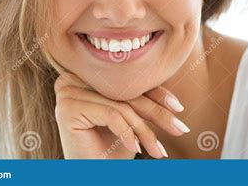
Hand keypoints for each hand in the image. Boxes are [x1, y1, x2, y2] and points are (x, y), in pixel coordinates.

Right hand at [54, 72, 188, 158]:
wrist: (91, 175)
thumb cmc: (109, 147)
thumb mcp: (132, 115)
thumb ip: (142, 92)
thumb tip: (170, 75)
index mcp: (86, 73)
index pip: (127, 80)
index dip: (156, 93)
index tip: (179, 108)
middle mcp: (73, 77)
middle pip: (125, 92)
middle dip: (156, 112)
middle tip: (180, 128)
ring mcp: (67, 90)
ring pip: (121, 105)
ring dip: (145, 130)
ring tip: (158, 151)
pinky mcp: (67, 107)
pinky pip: (111, 115)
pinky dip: (128, 134)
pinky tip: (136, 150)